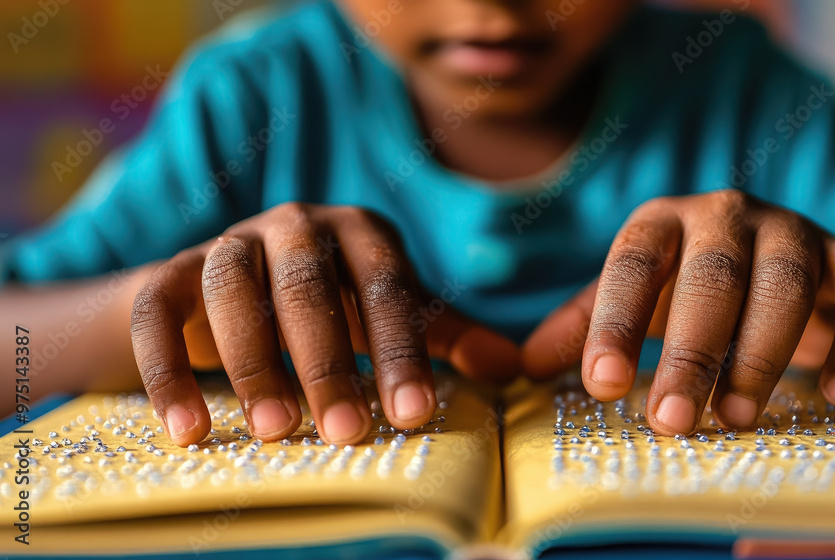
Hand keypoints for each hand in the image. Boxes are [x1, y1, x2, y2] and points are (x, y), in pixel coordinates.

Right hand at [131, 203, 518, 445]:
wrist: (222, 295)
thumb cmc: (326, 309)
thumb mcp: (384, 316)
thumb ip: (440, 337)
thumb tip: (509, 369)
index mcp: (359, 234)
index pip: (386, 289)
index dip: (400, 351)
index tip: (412, 415)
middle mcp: (295, 227)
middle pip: (309, 287)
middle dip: (329, 362)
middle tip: (346, 432)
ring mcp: (228, 244)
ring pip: (234, 290)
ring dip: (255, 361)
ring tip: (277, 430)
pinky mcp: (167, 273)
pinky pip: (159, 312)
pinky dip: (169, 370)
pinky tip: (190, 430)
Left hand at [523, 190, 834, 433]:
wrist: (788, 265)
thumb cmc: (690, 290)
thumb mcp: (637, 303)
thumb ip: (584, 327)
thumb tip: (521, 367)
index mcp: (663, 224)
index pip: (632, 265)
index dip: (614, 324)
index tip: (602, 388)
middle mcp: (727, 215)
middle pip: (713, 276)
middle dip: (692, 351)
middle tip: (674, 420)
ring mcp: (795, 231)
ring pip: (786, 281)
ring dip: (764, 352)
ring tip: (737, 416)